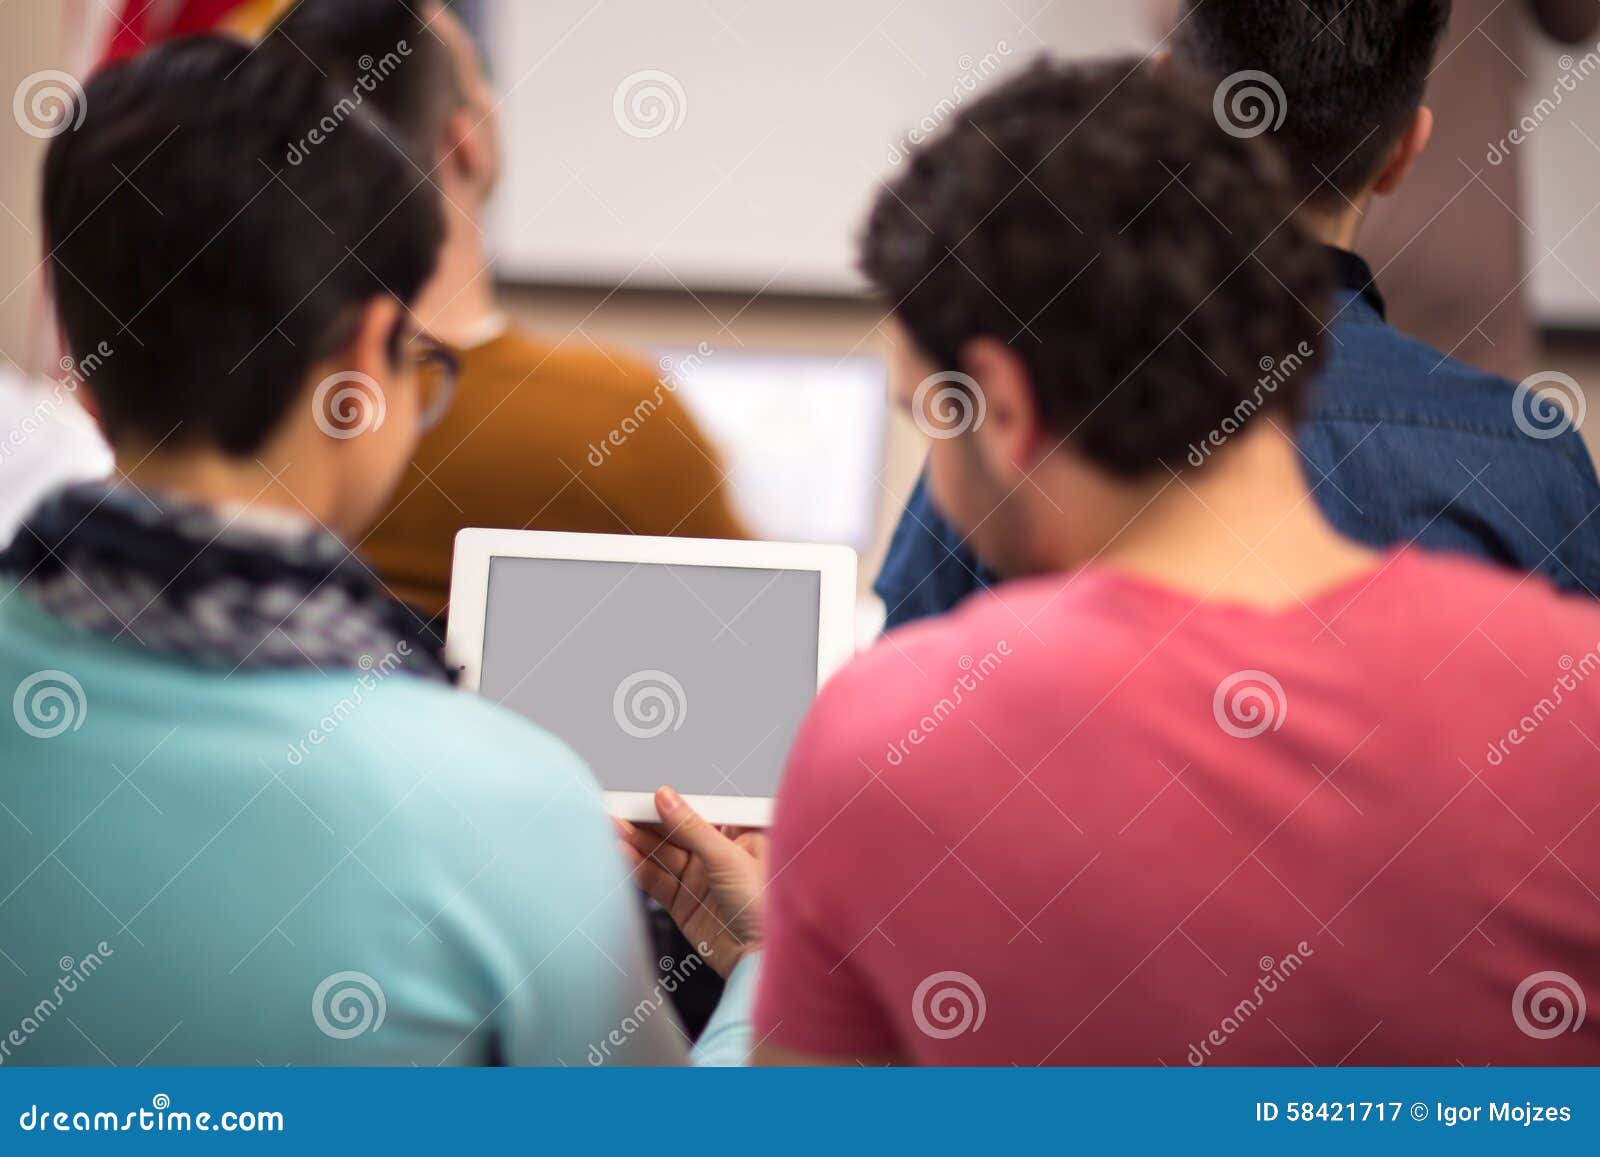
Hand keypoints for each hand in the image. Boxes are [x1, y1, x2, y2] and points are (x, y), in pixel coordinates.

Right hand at [618, 786, 766, 977]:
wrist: (760, 962)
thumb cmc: (766, 908)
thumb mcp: (729, 858)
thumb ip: (693, 828)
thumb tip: (666, 798)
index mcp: (741, 835)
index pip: (699, 811)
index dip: (671, 803)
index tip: (644, 794)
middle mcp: (719, 856)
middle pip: (675, 832)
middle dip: (647, 821)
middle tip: (619, 808)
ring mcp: (700, 881)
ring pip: (661, 856)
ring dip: (637, 842)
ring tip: (613, 828)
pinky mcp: (684, 905)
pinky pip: (656, 880)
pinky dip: (638, 867)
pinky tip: (623, 853)